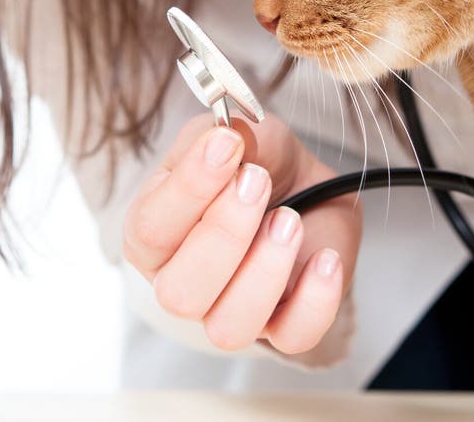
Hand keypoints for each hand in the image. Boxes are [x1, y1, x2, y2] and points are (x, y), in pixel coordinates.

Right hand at [123, 112, 361, 355]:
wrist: (306, 183)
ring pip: (229, 328)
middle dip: (225, 233)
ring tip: (290, 219)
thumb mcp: (239, 135)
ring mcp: (230, 310)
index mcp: (154, 233)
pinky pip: (293, 338)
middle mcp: (181, 281)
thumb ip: (226, 137)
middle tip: (257, 182)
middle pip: (180, 294)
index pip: (149, 231)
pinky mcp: (282, 325)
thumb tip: (223, 142)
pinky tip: (325, 257)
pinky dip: (315, 300)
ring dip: (266, 269)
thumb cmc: (257, 162)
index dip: (189, 189)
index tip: (227, 145)